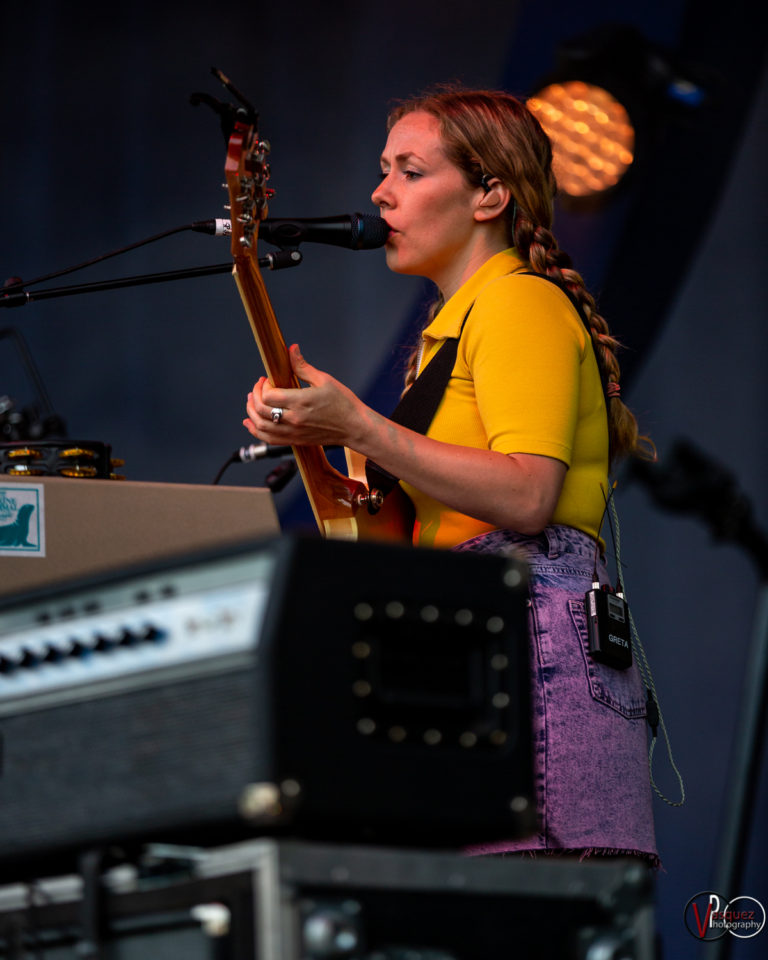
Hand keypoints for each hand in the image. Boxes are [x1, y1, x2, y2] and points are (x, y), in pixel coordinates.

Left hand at [243, 344, 365, 446]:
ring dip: (251, 413)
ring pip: (261, 427)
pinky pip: (269, 439)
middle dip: (254, 397)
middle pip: (261, 411)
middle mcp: (294, 419)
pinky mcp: (295, 440)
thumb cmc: (344, 403)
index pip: (268, 396)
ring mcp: (294, 432)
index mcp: (301, 402)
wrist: (354, 427)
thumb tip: (291, 349)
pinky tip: (251, 423)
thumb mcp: (325, 380)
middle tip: (257, 388)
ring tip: (251, 402)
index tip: (268, 380)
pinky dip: (256, 431)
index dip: (263, 387)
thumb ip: (303, 366)